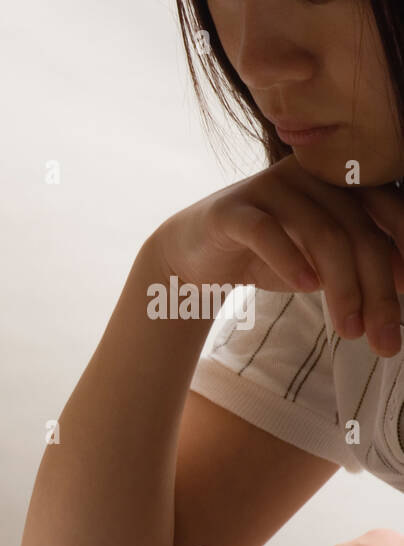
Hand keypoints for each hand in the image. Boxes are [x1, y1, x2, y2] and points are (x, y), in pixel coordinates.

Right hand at [154, 155, 403, 356]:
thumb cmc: (266, 254)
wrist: (194, 253)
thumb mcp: (320, 259)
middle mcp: (311, 174)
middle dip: (377, 290)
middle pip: (360, 231)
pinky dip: (290, 262)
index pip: (387, 212)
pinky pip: (268, 233)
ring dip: (343, 289)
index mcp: (341, 179)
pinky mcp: (232, 209)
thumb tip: (403, 287)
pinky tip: (305, 290)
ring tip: (349, 330)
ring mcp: (271, 186)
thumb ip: (359, 262)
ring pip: (323, 235)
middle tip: (384, 338)